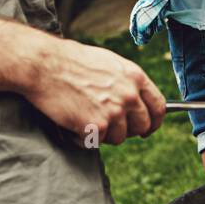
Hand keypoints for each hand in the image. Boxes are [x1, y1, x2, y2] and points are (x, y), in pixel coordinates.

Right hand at [24, 37, 166, 144]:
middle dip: (129, 131)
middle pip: (143, 126)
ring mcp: (114, 112)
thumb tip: (135, 98)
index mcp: (136, 77)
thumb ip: (127, 82)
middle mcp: (129, 95)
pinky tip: (74, 122)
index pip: (158, 106)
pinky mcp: (96, 126)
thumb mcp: (110, 63)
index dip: (154, 121)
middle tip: (112, 128)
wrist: (46, 65)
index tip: (148, 128)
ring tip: (86, 118)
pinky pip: (97, 142)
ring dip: (105, 134)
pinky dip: (85, 137)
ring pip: (120, 138)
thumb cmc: (72, 61)